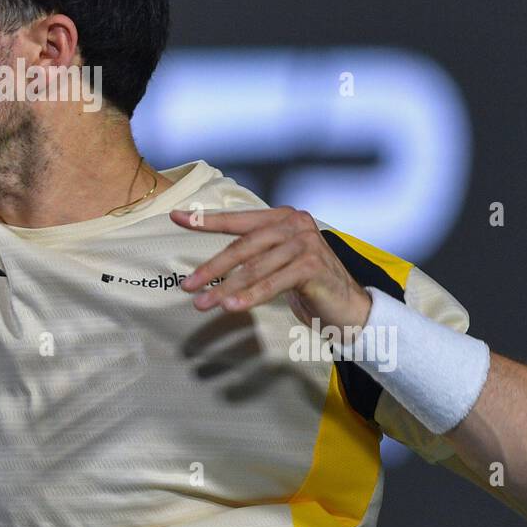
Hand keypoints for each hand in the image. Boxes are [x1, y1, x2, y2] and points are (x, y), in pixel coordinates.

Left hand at [169, 206, 372, 331]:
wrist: (350, 309)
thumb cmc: (308, 286)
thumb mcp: (278, 262)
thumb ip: (255, 253)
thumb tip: (212, 261)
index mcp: (283, 217)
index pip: (237, 220)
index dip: (206, 220)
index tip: (176, 218)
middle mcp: (295, 224)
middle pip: (243, 246)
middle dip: (212, 267)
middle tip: (187, 285)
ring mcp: (305, 243)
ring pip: (254, 267)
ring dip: (225, 287)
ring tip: (203, 303)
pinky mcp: (312, 265)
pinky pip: (273, 283)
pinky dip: (250, 296)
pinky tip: (232, 306)